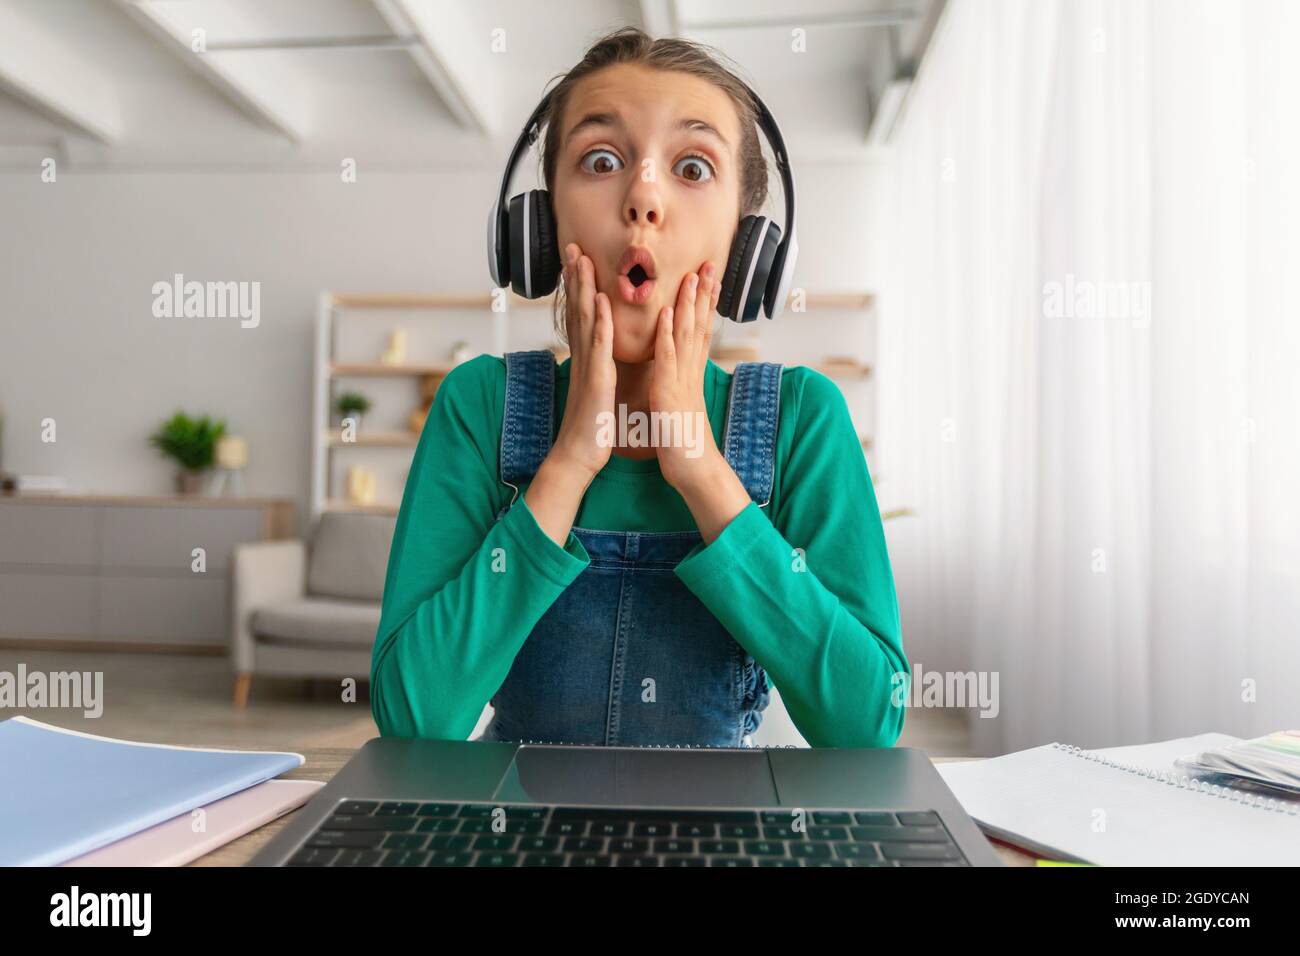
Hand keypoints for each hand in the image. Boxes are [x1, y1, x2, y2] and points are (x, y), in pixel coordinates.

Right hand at [547, 242, 615, 483]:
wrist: (579, 456)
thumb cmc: (591, 427)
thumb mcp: (596, 390)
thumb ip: (597, 370)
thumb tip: (599, 358)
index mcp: (586, 358)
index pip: (580, 315)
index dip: (578, 286)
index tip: (578, 260)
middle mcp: (583, 357)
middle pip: (577, 308)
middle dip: (575, 276)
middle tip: (572, 245)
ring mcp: (588, 366)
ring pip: (584, 319)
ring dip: (583, 288)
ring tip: (582, 258)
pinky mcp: (596, 379)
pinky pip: (598, 346)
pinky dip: (599, 321)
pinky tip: (599, 301)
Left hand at [650, 261, 728, 494]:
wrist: (694, 470)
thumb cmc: (685, 442)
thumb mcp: (681, 406)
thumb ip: (680, 385)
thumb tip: (681, 374)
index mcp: (691, 374)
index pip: (699, 331)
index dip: (704, 303)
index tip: (708, 278)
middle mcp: (691, 373)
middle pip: (699, 326)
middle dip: (704, 294)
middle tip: (709, 264)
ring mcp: (682, 382)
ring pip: (687, 336)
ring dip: (688, 305)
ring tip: (692, 276)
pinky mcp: (670, 394)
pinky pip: (668, 361)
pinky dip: (666, 336)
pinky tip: (665, 315)